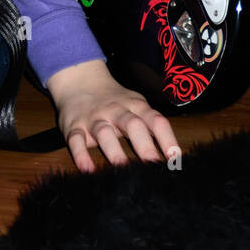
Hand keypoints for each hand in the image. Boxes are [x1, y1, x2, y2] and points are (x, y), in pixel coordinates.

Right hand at [47, 59, 181, 172]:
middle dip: (144, 146)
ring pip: (104, 132)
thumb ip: (150, 125)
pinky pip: (76, 140)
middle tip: (153, 166)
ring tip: (123, 168)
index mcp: (136, 106)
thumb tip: (172, 154)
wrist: (80, 79)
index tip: (175, 158)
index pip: (155, 120)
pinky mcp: (74, 126)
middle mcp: (116, 111)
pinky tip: (87, 169)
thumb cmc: (116, 101)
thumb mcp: (135, 105)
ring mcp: (95, 118)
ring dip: (114, 150)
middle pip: (132, 125)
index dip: (167, 138)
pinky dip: (81, 155)